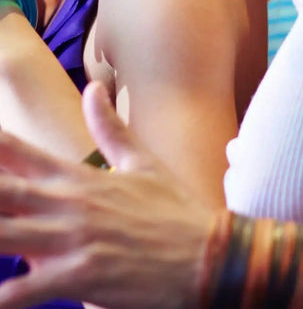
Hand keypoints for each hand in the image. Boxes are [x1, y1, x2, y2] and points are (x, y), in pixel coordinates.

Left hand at [0, 82, 209, 308]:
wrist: (207, 255)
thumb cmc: (173, 209)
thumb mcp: (142, 163)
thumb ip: (109, 128)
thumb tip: (92, 88)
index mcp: (81, 177)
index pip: (19, 153)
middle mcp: (71, 203)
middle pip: (2, 190)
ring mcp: (73, 240)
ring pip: (4, 237)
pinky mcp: (79, 277)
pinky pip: (23, 292)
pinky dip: (3, 294)